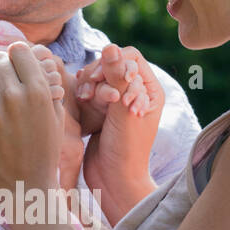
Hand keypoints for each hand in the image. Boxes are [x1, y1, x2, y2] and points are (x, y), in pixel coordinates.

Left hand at [0, 42, 65, 194]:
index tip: (15, 63)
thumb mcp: (56, 115)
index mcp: (39, 92)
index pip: (19, 51)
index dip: (17, 55)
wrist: (26, 187)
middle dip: (1, 64)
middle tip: (2, 76)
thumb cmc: (44, 150)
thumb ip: (47, 84)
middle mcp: (14, 97)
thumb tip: (34, 58)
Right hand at [79, 45, 164, 221]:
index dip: (113, 62)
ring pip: (98, 78)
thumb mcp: (122, 112)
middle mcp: (135, 93)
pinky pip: (89, 92)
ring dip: (88, 85)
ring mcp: (116, 103)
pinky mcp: (100, 112)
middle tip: (88, 93)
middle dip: (97, 74)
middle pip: (111, 65)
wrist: (114, 181)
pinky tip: (79, 102)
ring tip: (83, 100)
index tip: (99, 78)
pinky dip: (82, 93)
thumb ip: (117, 79)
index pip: (130, 57)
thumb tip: (110, 47)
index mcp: (150, 90)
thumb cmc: (126, 150)